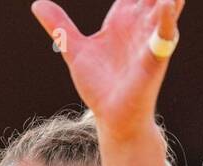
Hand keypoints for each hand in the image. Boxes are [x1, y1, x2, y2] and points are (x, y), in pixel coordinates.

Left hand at [31, 0, 183, 142]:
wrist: (112, 117)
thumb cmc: (99, 85)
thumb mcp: (75, 50)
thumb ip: (60, 26)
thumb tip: (37, 4)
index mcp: (124, 16)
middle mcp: (141, 23)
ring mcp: (150, 38)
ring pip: (164, 5)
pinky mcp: (155, 58)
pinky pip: (164, 34)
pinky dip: (165, 18)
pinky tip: (165, 3)